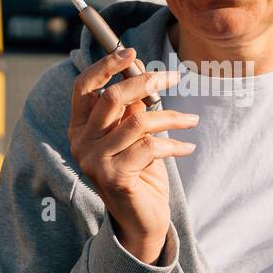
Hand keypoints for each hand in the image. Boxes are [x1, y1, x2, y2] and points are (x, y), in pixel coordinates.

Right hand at [68, 47, 199, 263]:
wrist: (142, 220)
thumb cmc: (140, 172)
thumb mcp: (134, 135)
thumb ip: (132, 108)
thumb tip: (144, 72)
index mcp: (80, 128)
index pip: (84, 87)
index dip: (106, 65)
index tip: (132, 52)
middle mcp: (81, 143)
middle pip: (112, 98)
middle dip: (147, 81)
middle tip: (174, 78)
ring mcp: (94, 162)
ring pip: (137, 121)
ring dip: (171, 117)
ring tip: (192, 120)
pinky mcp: (114, 178)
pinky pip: (150, 147)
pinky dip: (175, 144)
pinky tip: (188, 147)